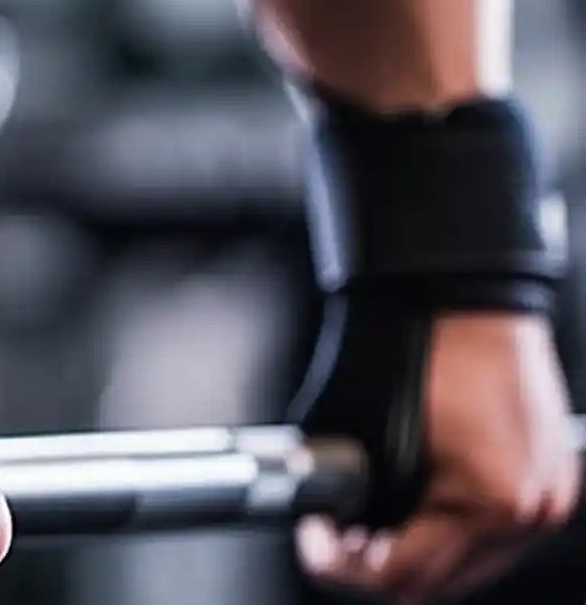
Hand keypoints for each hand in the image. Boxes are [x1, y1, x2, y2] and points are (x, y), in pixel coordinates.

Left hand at [297, 312, 579, 603]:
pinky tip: (416, 506)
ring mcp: (550, 494)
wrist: (463, 293)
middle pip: (438, 582)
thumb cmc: (416, 342)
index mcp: (490, 501)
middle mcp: (531, 508)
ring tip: (372, 523)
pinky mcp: (553, 475)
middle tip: (337, 539)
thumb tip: (329, 522)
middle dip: (376, 565)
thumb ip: (348, 494)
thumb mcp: (359, 428)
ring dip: (417, 551)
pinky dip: (451, 528)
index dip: (340, 565)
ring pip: (468, 563)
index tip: (315, 538)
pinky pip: (495, 530)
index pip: (402, 577)